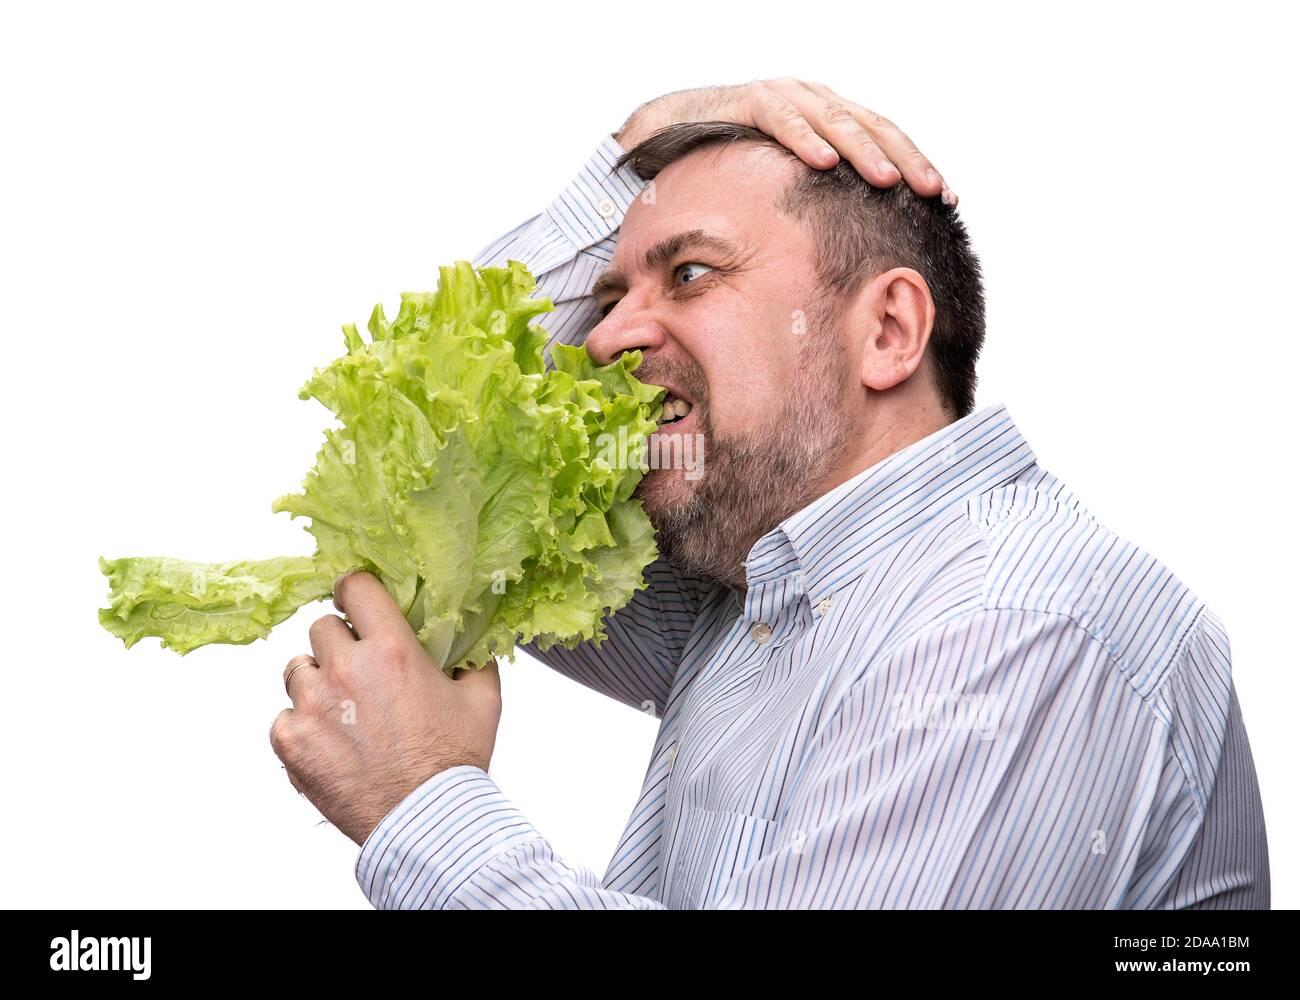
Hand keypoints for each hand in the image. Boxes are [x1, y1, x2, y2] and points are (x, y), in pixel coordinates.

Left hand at [269, 571, 501, 845]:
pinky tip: (331, 742)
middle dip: (339, 643)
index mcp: (391, 650)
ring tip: (342, 710)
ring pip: (296, 669)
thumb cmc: (454, 763)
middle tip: (358, 669)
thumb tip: (470, 641)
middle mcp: (345, 670)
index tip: (355, 600)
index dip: (354, 590)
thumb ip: (475, 659)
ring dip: (316, 682)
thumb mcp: (483, 699)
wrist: (425, 822)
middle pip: (320, 627)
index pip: (355, 586)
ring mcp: (311, 706)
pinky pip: (283, 716)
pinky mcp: (290, 740)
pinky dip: (302, 726)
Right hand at [614, 77, 953, 203]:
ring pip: (835, 120)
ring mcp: (784, 97)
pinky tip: (825, 162)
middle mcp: (815, 102)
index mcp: (831, 122)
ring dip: (863, 151)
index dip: (918, 166)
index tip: (948, 200)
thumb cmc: (728, 173)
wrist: (663, 139)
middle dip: (905, 160)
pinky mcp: (748, 101)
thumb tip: (858, 252)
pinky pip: (781, 118)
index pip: (886, 140)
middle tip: (933, 191)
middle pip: (873, 127)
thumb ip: (818, 206)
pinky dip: (803, 138)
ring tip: (887, 181)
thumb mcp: (783, 192)